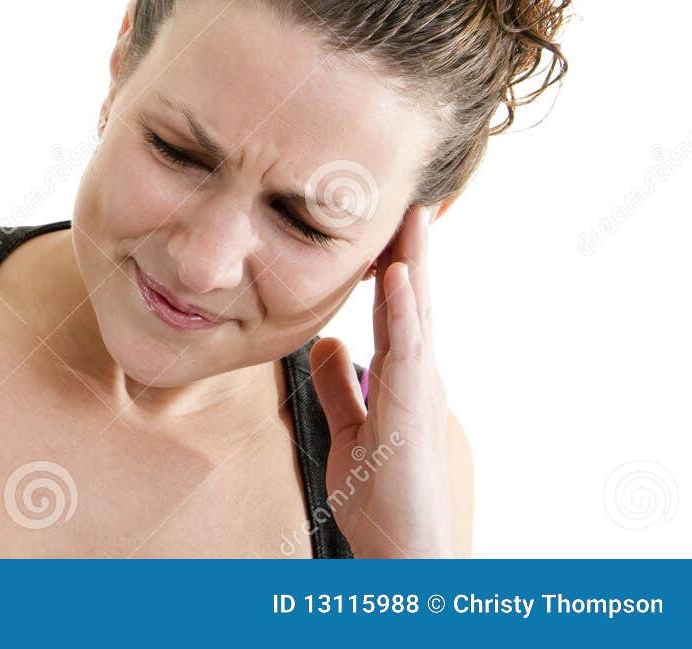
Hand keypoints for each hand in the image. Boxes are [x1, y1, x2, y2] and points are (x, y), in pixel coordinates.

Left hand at [310, 205, 453, 556]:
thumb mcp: (348, 429)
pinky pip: (409, 348)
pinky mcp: (413, 407)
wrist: (401, 551)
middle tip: (408, 195)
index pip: (396, 308)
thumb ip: (338, 386)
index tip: (384, 219)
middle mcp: (419, 375)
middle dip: (410, 247)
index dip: (390, 263)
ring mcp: (421, 388)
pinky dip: (403, 309)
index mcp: (402, 377)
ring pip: (417, 312)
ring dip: (412, 261)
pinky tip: (394, 275)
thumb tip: (325, 344)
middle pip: (413, 299)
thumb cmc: (380, 497)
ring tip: (410, 214)